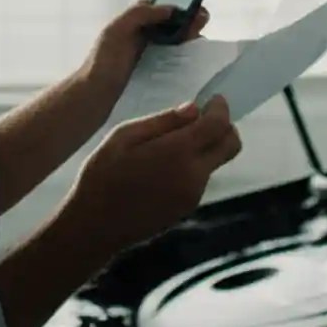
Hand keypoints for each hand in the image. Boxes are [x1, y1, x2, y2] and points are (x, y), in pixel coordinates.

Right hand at [62, 95, 240, 253]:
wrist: (95, 227)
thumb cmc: (101, 176)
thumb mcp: (123, 137)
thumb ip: (162, 121)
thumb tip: (193, 109)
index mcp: (177, 153)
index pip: (219, 125)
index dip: (221, 108)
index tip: (213, 99)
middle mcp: (194, 175)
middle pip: (231, 145)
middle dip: (224, 127)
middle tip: (202, 119)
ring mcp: (193, 194)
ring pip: (216, 161)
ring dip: (206, 147)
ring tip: (170, 144)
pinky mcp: (187, 208)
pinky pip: (201, 178)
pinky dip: (194, 165)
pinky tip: (164, 167)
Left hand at [80, 0, 225, 96]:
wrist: (95, 95)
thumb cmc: (102, 62)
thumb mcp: (116, 30)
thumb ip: (140, 14)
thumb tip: (171, 7)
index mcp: (138, 13)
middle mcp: (147, 25)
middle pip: (179, 11)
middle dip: (196, 7)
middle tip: (202, 16)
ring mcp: (154, 44)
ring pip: (182, 29)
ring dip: (195, 25)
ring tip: (199, 28)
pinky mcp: (159, 62)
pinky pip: (180, 48)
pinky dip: (191, 44)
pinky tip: (196, 47)